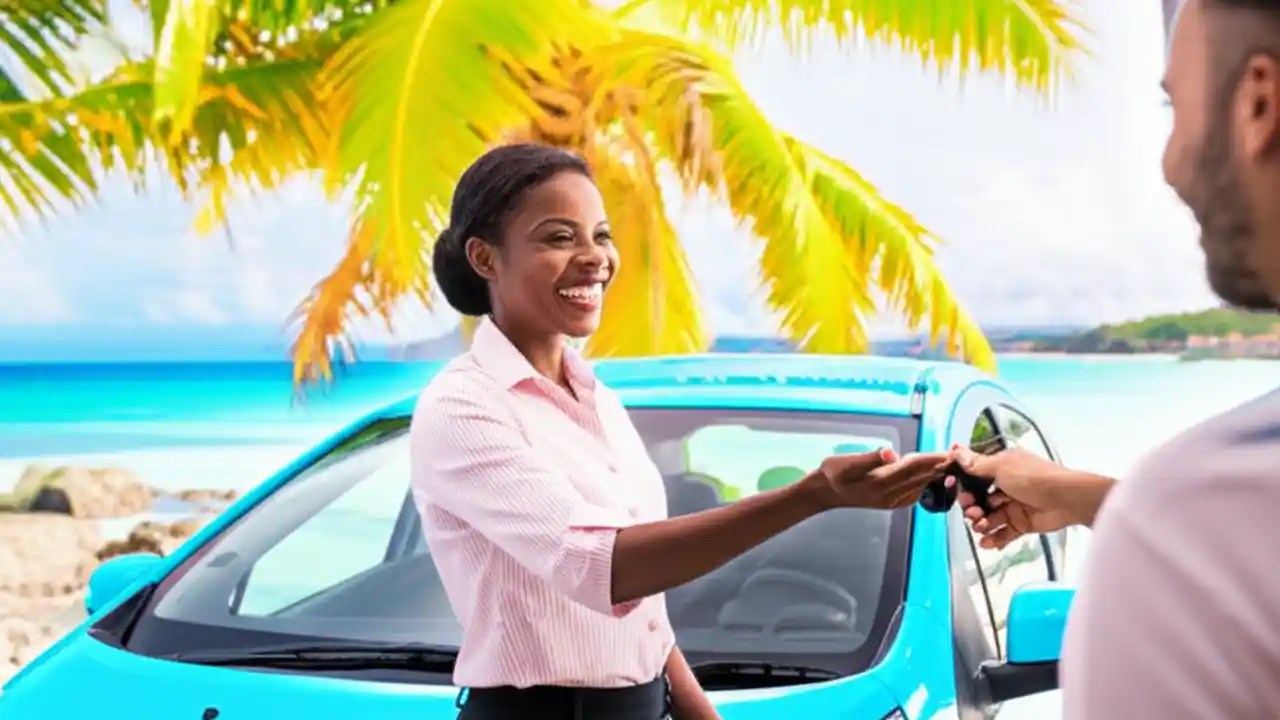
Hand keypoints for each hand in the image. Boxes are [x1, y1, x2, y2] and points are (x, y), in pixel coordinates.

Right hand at [816, 449, 949, 509]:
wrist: (825, 493)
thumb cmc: (833, 473)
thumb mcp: (846, 463)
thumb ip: (869, 458)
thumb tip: (891, 453)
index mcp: (880, 483)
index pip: (912, 468)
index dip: (932, 459)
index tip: (949, 451)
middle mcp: (890, 495)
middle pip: (921, 477)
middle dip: (941, 465)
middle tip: (961, 454)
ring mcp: (892, 500)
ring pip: (921, 484)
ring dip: (938, 473)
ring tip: (954, 461)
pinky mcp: (892, 501)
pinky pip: (916, 491)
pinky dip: (928, 480)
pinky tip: (935, 473)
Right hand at [947, 446, 1074, 548]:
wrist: (1066, 499)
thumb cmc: (1033, 478)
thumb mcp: (1001, 467)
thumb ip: (977, 464)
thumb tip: (955, 451)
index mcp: (1001, 468)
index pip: (976, 478)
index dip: (965, 487)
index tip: (959, 495)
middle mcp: (1005, 486)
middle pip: (980, 500)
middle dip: (972, 508)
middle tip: (972, 514)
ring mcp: (1014, 506)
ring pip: (990, 518)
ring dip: (981, 524)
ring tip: (981, 528)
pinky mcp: (1022, 524)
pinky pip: (1003, 532)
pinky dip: (994, 538)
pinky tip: (986, 543)